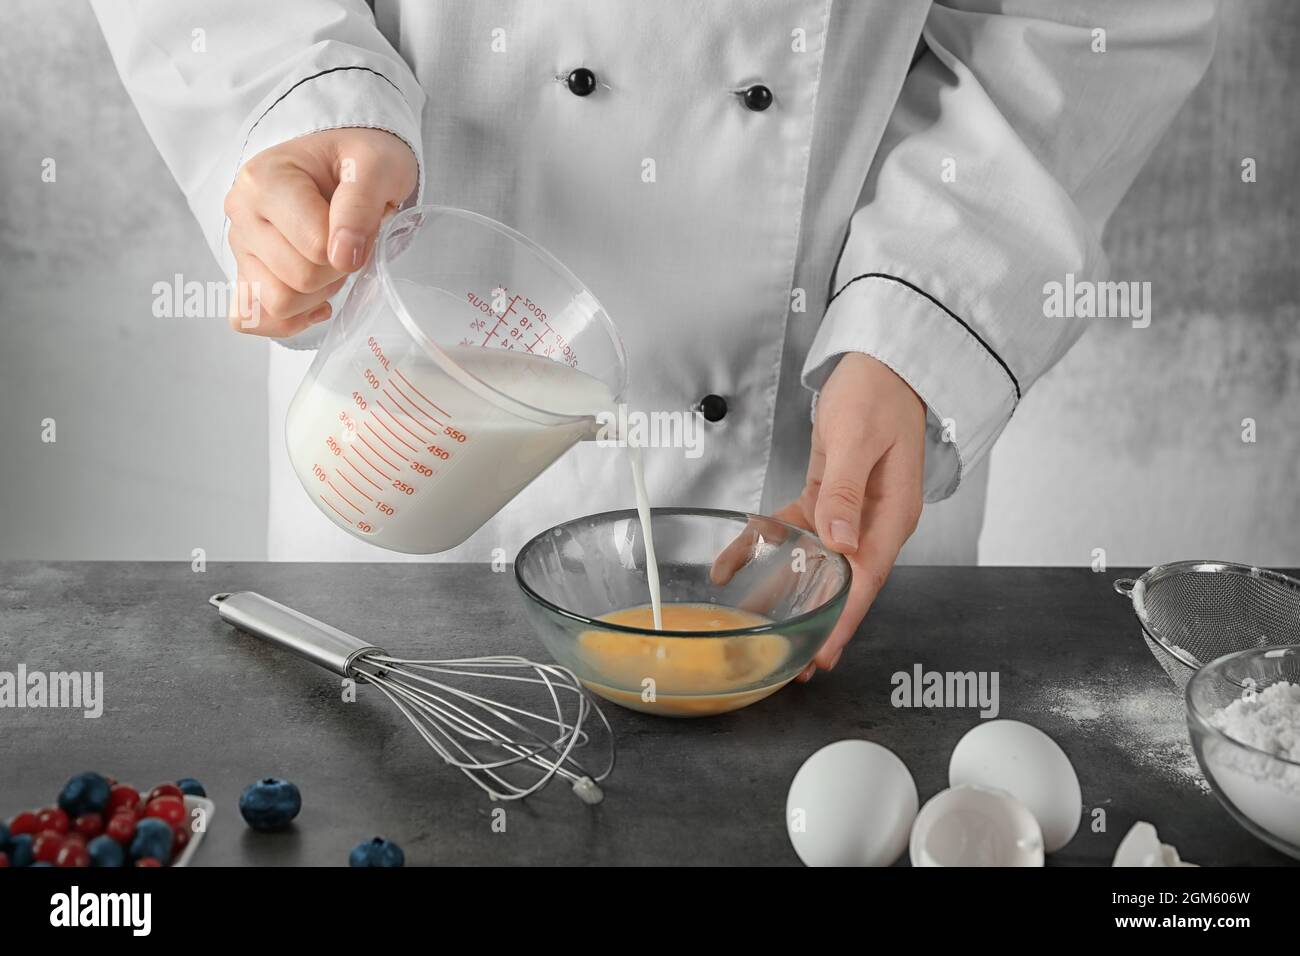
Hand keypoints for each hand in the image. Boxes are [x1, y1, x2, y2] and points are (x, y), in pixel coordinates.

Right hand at [222, 127, 418, 335]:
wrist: (342, 156)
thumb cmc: (359, 158)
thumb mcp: (376, 165)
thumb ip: (360, 205)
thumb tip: (342, 256)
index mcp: (263, 180)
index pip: (315, 248)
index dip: (351, 248)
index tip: (360, 223)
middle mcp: (240, 212)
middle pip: (296, 280)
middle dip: (336, 271)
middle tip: (348, 243)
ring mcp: (240, 245)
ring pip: (276, 303)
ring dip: (316, 295)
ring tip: (330, 263)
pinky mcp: (244, 271)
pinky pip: (250, 318)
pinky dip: (287, 319)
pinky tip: (315, 299)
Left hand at [776, 353, 925, 679]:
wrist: (882, 361)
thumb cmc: (878, 392)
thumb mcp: (858, 438)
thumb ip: (845, 491)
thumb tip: (839, 541)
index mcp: (892, 513)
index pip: (866, 578)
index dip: (843, 619)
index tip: (822, 651)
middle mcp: (874, 519)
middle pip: (844, 580)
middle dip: (820, 621)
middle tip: (795, 661)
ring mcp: (854, 510)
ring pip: (817, 561)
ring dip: (789, 592)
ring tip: (763, 628)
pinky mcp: (830, 496)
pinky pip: (797, 529)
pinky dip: (767, 546)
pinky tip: (735, 562)